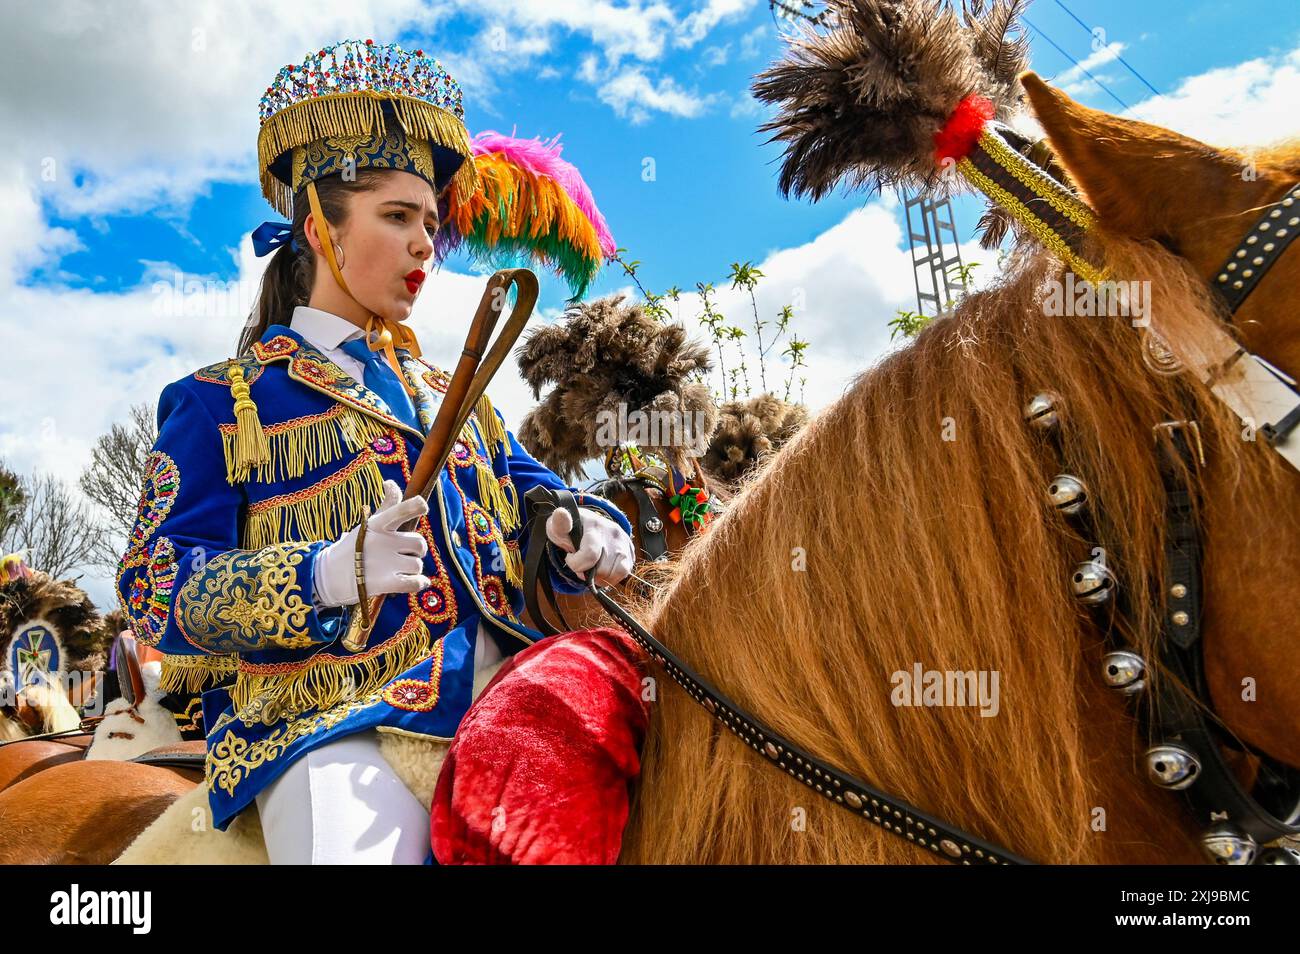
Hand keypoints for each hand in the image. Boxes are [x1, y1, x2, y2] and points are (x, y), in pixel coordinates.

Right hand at [314, 480, 430, 607]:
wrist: (327, 577)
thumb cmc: (352, 549)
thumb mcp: (367, 525)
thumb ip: (387, 506)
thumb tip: (390, 482)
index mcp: (377, 525)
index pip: (398, 510)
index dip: (414, 506)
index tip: (422, 505)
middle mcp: (381, 541)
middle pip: (419, 544)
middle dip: (415, 552)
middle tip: (401, 556)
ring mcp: (383, 563)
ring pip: (417, 565)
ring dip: (413, 571)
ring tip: (397, 571)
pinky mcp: (384, 583)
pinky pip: (415, 582)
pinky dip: (419, 583)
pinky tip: (416, 582)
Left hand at [545, 506, 634, 585]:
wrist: (587, 523)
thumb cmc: (570, 528)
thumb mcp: (558, 525)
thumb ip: (560, 524)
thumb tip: (561, 513)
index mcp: (595, 526)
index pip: (591, 554)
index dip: (576, 564)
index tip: (569, 558)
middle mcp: (613, 533)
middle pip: (602, 569)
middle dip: (587, 572)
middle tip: (580, 562)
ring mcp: (624, 542)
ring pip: (616, 573)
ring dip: (600, 576)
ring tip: (592, 566)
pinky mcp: (630, 550)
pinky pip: (624, 573)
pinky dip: (611, 576)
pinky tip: (602, 567)